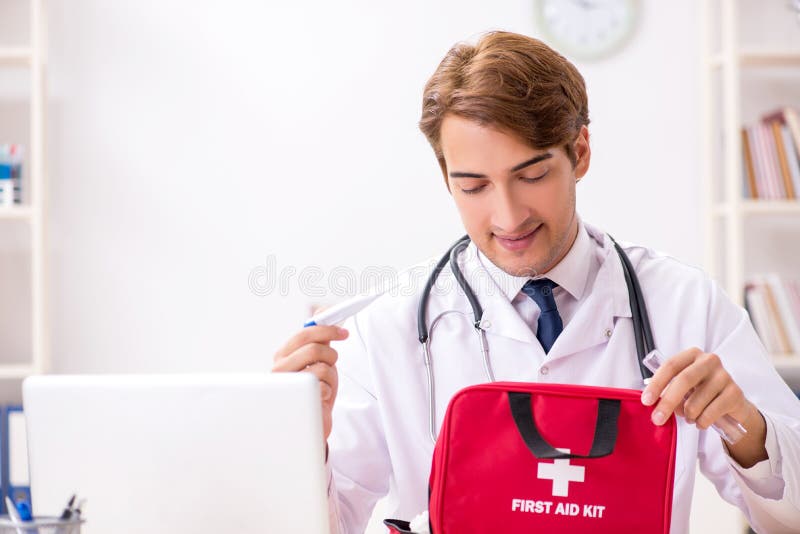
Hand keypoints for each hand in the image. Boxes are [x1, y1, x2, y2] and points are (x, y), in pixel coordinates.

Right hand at [272, 325, 348, 440]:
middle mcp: (280, 368)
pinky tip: (320, 398)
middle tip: (332, 364)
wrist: (309, 421)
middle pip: (314, 349)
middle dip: (331, 356)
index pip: (304, 334)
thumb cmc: (312, 391)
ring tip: (323, 386)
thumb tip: (324, 315)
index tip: (343, 333)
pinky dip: (328, 391)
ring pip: (323, 367)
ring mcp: (287, 384)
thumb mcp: (316, 361)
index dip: (327, 330)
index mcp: (282, 356)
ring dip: (331, 377)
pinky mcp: (297, 400)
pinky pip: (324, 386)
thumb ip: (318, 341)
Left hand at [641, 347, 766, 467]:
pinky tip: (701, 422)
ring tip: (689, 416)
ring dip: (687, 415)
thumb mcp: (683, 385)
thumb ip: (668, 389)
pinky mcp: (735, 393)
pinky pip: (710, 413)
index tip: (646, 401)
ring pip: (696, 402)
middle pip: (683, 381)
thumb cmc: (701, 391)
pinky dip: (701, 422)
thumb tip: (652, 403)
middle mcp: (709, 361)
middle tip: (657, 419)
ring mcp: (724, 376)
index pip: (670, 366)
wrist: (732, 402)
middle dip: (667, 402)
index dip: (656, 384)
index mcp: (692, 355)